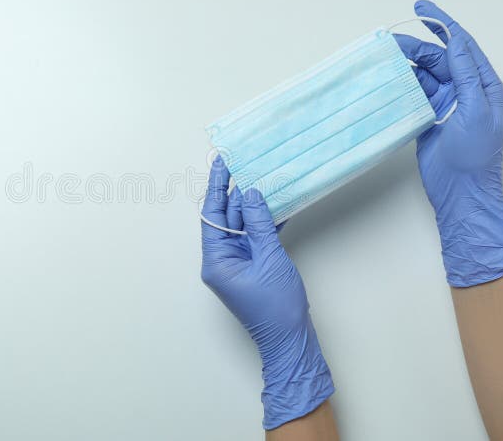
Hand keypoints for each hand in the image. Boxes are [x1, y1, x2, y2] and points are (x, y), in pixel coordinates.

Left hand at [201, 156, 333, 428]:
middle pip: (227, 217)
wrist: (291, 339)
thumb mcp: (269, 258)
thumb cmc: (276, 306)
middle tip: (245, 163)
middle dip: (237, 191)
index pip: (212, 215)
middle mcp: (222, 260)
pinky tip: (276, 203)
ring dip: (254, 204)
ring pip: (243, 225)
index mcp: (216, 260)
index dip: (216, 187)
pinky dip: (265, 222)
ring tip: (263, 176)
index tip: (222, 163)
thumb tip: (251, 194)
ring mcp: (238, 263)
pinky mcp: (254, 266)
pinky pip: (256, 237)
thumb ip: (259, 223)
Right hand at [394, 0, 502, 286]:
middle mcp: (465, 90)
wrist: (461, 192)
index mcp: (482, 84)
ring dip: (405, 63)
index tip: (422, 6)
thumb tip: (456, 43)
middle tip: (389, 41)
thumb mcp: (476, 110)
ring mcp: (445, 103)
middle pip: (438, 57)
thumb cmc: (474, 156)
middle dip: (416, 44)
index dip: (442, 23)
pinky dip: (400, 83)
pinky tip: (387, 79)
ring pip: (423, 73)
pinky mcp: (428, 117)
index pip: (462, 44)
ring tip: (384, 57)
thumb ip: (465, 74)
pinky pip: (413, 92)